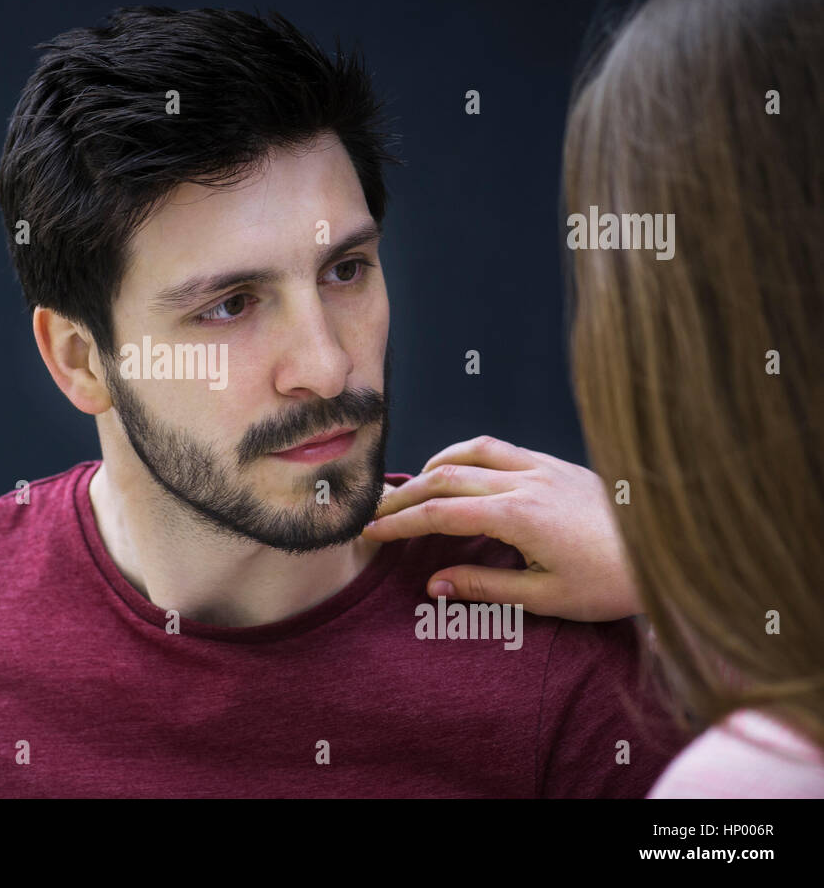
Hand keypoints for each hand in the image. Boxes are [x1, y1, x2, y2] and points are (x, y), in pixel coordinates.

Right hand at [362, 435, 642, 621]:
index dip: (400, 522)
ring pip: (472, 451)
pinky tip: (464, 469)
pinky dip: (470, 454)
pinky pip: (502, 448)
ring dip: (435, 463)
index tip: (370, 530)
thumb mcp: (546, 598)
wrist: (674, 552)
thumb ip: (486, 586)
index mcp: (517, 516)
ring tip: (414, 484)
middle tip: (377, 509)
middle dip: (406, 492)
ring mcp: (543, 468)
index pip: (440, 514)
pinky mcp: (559, 465)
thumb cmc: (614, 582)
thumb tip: (435, 584)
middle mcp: (525, 482)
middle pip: (446, 476)